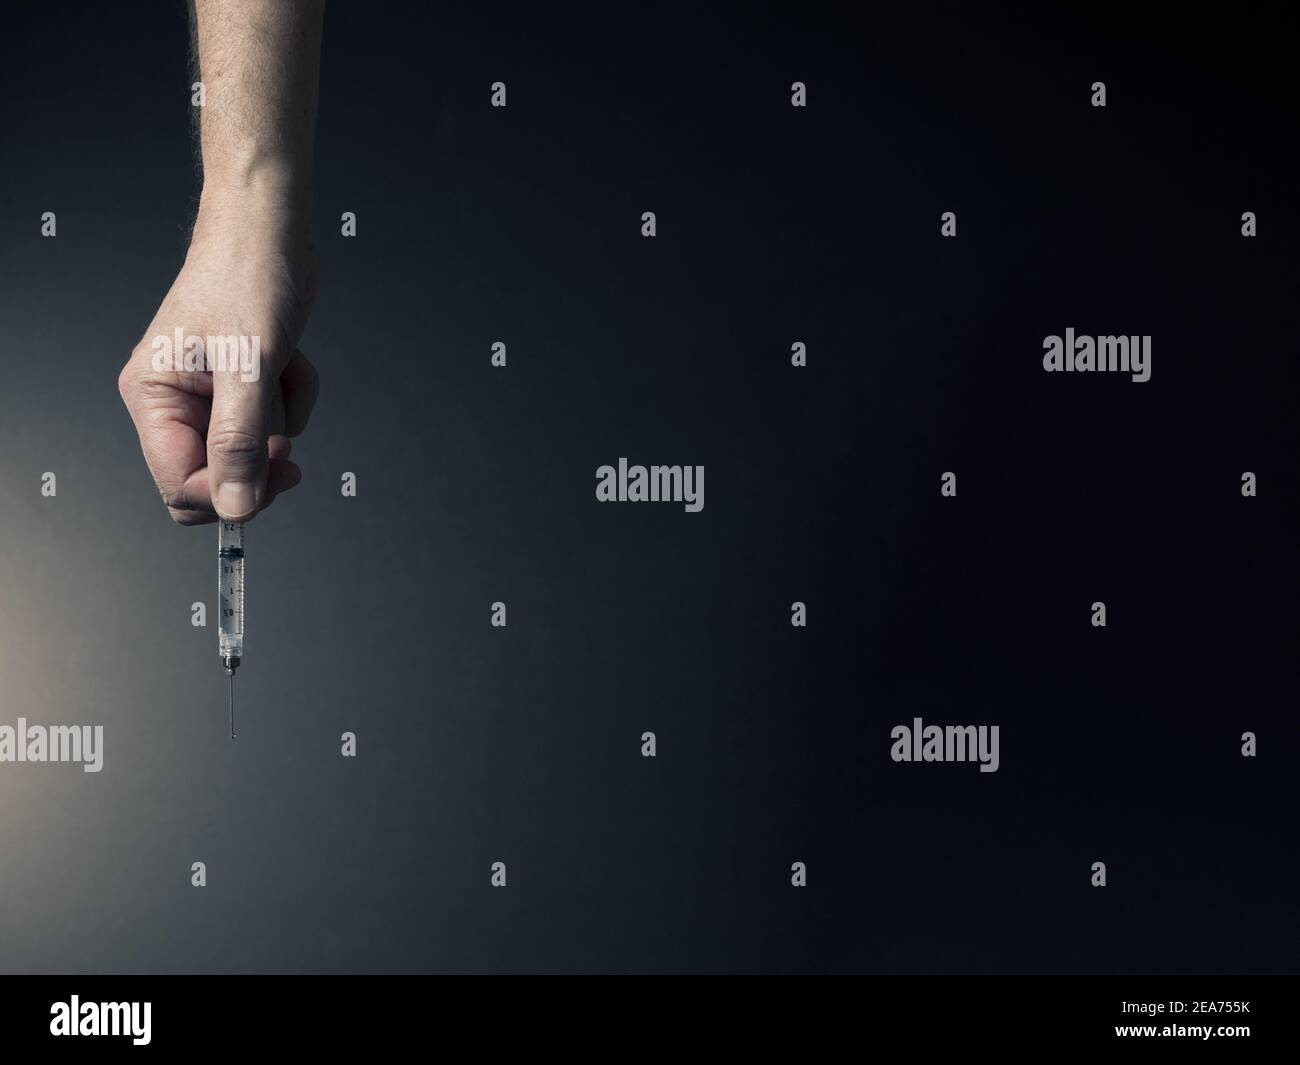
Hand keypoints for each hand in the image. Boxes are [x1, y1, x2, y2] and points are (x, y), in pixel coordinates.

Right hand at [118, 181, 319, 524]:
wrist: (272, 230)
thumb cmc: (247, 277)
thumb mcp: (249, 367)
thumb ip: (239, 442)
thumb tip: (235, 505)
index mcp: (152, 397)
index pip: (179, 484)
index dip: (228, 493)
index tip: (271, 479)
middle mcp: (175, 401)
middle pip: (218, 475)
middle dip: (260, 454)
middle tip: (282, 433)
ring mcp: (211, 395)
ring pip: (255, 448)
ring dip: (284, 413)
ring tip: (282, 366)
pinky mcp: (244, 385)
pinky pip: (277, 420)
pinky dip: (295, 394)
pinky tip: (291, 359)